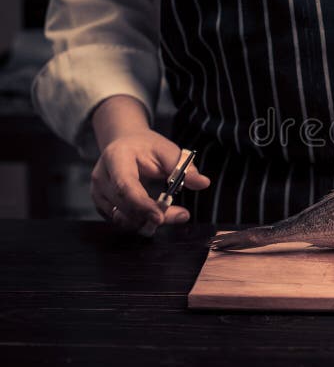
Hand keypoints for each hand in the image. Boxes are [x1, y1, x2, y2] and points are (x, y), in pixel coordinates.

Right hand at [90, 129, 209, 233]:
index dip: (142, 204)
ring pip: (122, 218)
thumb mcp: (168, 150)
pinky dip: (140, 222)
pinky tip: (156, 214)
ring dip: (147, 222)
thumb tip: (203, 183)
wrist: (124, 144)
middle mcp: (101, 176)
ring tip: (173, 214)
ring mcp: (98, 192)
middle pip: (125, 205)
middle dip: (153, 215)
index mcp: (116, 157)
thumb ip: (184, 167)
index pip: (125, 185)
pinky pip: (120, 220)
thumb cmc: (147, 147)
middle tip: (182, 215)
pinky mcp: (101, 204)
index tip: (160, 217)